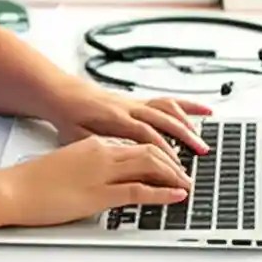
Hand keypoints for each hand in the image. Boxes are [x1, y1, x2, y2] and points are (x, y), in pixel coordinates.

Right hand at [0, 136, 191, 226]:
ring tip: (187, 184)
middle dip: (174, 162)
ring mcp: (102, 172)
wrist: (15, 189)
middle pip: (150, 150)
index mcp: (94, 144)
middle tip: (187, 173)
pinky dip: (163, 193)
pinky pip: (140, 191)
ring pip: (151, 166)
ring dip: (174, 175)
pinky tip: (176, 195)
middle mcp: (102, 153)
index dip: (160, 151)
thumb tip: (103, 173)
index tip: (173, 161)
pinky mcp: (99, 194)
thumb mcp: (69, 164)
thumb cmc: (35, 180)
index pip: (137, 142)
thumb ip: (89, 164)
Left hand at [47, 84, 212, 158]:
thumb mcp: (76, 136)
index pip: (146, 135)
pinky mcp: (136, 101)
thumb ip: (98, 145)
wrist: (59, 93)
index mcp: (113, 117)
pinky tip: (202, 111)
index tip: (176, 168)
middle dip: (185, 139)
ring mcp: (134, 103)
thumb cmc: (67, 116)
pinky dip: (185, 106)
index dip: (164, 152)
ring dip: (188, 125)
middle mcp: (127, 107)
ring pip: (168, 109)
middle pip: (163, 121)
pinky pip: (165, 102)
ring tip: (202, 141)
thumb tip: (119, 157)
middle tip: (200, 156)